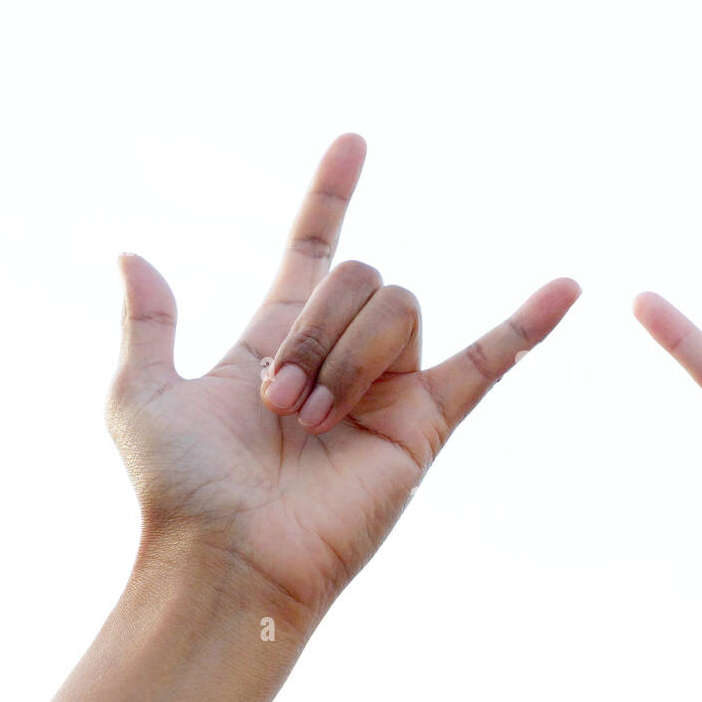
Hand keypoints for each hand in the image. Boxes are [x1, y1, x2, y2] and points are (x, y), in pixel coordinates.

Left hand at [108, 134, 579, 619]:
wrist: (229, 559)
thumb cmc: (180, 490)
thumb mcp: (142, 395)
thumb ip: (150, 323)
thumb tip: (131, 254)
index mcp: (279, 338)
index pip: (315, 249)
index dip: (330, 196)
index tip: (352, 143)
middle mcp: (342, 356)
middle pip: (360, 276)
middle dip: (315, 328)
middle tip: (276, 404)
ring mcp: (388, 388)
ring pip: (399, 307)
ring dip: (348, 356)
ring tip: (314, 422)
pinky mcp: (426, 424)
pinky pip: (490, 362)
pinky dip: (530, 324)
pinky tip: (569, 287)